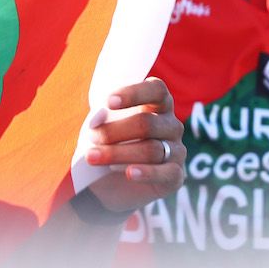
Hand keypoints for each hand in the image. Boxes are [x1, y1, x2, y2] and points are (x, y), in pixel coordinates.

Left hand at [82, 77, 184, 213]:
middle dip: (113, 131)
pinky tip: (129, 173)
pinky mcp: (176, 175)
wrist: (109, 177)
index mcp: (158, 102)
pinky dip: (147, 172)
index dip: (133, 94)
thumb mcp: (102, 123)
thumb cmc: (108, 138)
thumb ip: (102, 117)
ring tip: (92, 157)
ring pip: (151, 150)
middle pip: (146, 124)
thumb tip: (98, 121)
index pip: (156, 90)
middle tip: (91, 136)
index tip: (108, 102)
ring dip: (117, 153)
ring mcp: (177, 150)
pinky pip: (167, 173)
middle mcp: (171, 124)